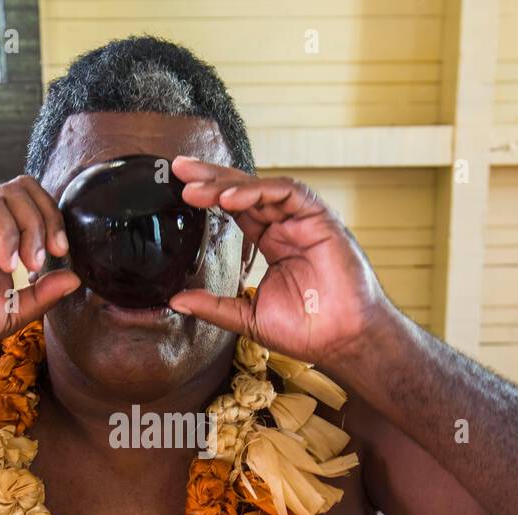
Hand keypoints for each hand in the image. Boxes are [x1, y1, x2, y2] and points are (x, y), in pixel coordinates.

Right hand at [0, 175, 80, 355]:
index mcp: (0, 238)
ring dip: (29, 227)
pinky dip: (6, 232)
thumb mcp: (14, 311)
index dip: (55, 222)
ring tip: (25, 265)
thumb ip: (44, 294)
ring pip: (11, 193)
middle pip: (27, 189)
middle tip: (50, 255)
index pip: (35, 205)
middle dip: (48, 219)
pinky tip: (4, 263)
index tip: (61, 254)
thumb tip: (75, 277)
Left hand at [167, 157, 387, 364]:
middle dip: (211, 179)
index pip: (236, 210)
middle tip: (180, 171)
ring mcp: (303, 220)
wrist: (342, 340)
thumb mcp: (248, 317)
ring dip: (227, 184)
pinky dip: (257, 191)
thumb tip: (176, 301)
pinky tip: (230, 198)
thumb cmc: (306, 330)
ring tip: (196, 188)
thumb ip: (214, 306)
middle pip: (244, 191)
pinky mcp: (320, 217)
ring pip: (261, 187)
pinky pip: (287, 192)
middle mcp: (286, 226)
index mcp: (272, 244)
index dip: (209, 197)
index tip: (180, 190)